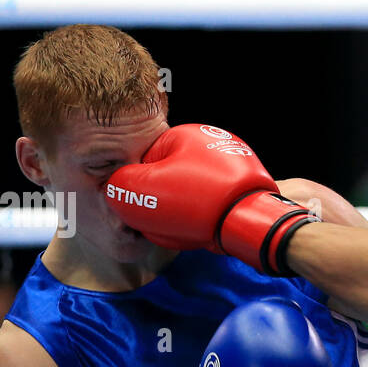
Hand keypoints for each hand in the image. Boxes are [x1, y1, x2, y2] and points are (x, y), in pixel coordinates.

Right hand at [107, 124, 317, 274]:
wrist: (251, 225)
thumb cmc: (200, 202)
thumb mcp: (146, 191)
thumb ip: (121, 185)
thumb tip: (116, 189)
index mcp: (186, 134)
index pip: (145, 160)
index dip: (138, 188)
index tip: (140, 208)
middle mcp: (211, 144)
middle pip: (169, 178)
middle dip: (161, 204)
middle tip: (164, 222)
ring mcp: (231, 166)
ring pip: (189, 194)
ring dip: (180, 215)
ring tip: (185, 229)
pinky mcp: (242, 189)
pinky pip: (211, 204)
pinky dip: (202, 218)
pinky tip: (201, 232)